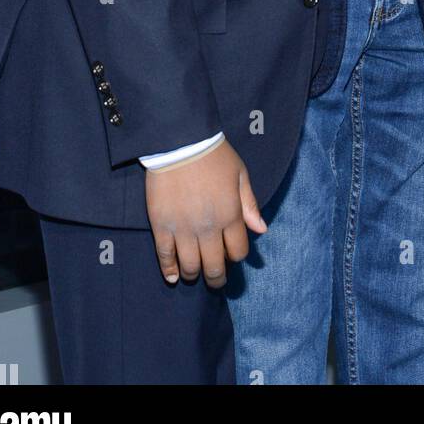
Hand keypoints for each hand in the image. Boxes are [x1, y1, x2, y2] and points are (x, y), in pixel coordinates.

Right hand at [144, 139, 266, 286]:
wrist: (181, 142)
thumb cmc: (215, 156)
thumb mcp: (240, 175)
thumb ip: (249, 205)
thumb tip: (261, 229)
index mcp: (230, 216)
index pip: (238, 251)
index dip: (236, 256)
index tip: (231, 254)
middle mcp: (208, 228)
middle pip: (215, 265)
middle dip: (217, 277)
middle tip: (216, 280)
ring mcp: (183, 229)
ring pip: (191, 265)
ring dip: (194, 274)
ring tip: (195, 274)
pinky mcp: (162, 226)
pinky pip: (165, 255)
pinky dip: (169, 269)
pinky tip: (172, 276)